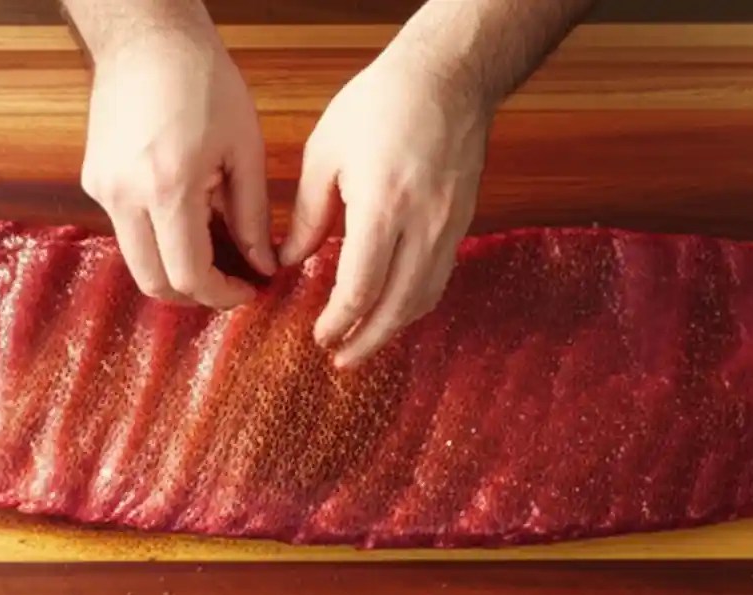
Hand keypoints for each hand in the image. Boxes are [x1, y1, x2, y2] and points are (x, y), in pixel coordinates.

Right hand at [80, 34, 275, 307]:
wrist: (147, 38)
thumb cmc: (204, 82)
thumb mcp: (244, 150)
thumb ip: (254, 217)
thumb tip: (263, 266)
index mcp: (168, 188)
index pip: (189, 275)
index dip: (222, 296)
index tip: (248, 290)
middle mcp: (125, 196)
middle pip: (154, 283)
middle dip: (195, 295)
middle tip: (230, 284)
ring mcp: (102, 190)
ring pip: (137, 262)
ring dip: (174, 270)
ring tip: (213, 251)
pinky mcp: (94, 181)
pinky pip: (127, 231)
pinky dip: (157, 240)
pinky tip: (187, 218)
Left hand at [280, 50, 491, 367]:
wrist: (448, 76)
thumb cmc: (381, 104)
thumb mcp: (326, 153)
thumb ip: (308, 214)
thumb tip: (289, 261)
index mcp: (383, 205)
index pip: (361, 287)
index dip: (339, 321)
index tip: (319, 335)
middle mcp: (423, 223)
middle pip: (398, 306)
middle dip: (367, 340)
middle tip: (341, 360)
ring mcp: (450, 225)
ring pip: (424, 297)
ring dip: (393, 328)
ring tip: (364, 343)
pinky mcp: (463, 221)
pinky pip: (439, 277)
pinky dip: (414, 301)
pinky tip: (392, 308)